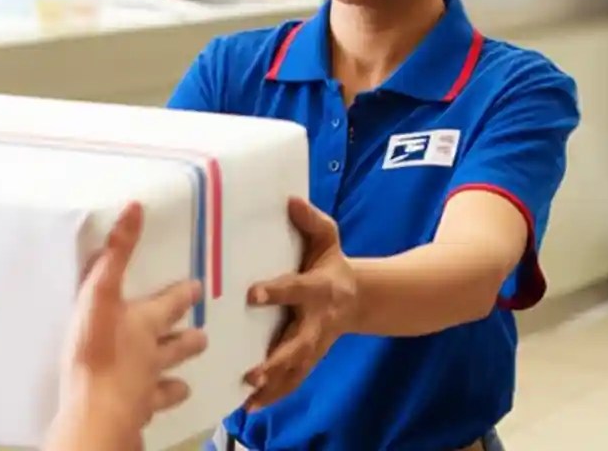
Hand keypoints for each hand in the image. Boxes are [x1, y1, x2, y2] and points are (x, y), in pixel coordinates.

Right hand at [47, 203, 207, 447]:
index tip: (198, 287)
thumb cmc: (96, 348)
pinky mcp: (136, 414)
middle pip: (179, 346)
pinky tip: (153, 413)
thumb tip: (136, 207)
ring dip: (177, 380)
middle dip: (189, 340)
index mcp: (146, 323)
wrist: (96, 408)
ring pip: (170, 382)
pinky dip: (154, 409)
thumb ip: (116, 252)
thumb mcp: (100, 292)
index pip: (171, 304)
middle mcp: (153, 355)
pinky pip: (151, 412)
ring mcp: (147, 387)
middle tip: (202, 337)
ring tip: (185, 384)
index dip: (184, 294)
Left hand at [242, 198, 357, 410]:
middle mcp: (318, 320)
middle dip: (277, 358)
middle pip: (299, 343)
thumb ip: (310, 219)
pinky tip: (249, 408)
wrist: (359, 298)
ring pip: (296, 369)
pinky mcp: (309, 358)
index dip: (276, 291)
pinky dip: (274, 396)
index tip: (252, 293)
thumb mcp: (327, 236)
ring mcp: (315, 343)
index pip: (296, 288)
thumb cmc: (332, 262)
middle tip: (253, 371)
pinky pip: (293, 381)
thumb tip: (289, 199)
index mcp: (320, 287)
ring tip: (248, 397)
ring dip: (273, 385)